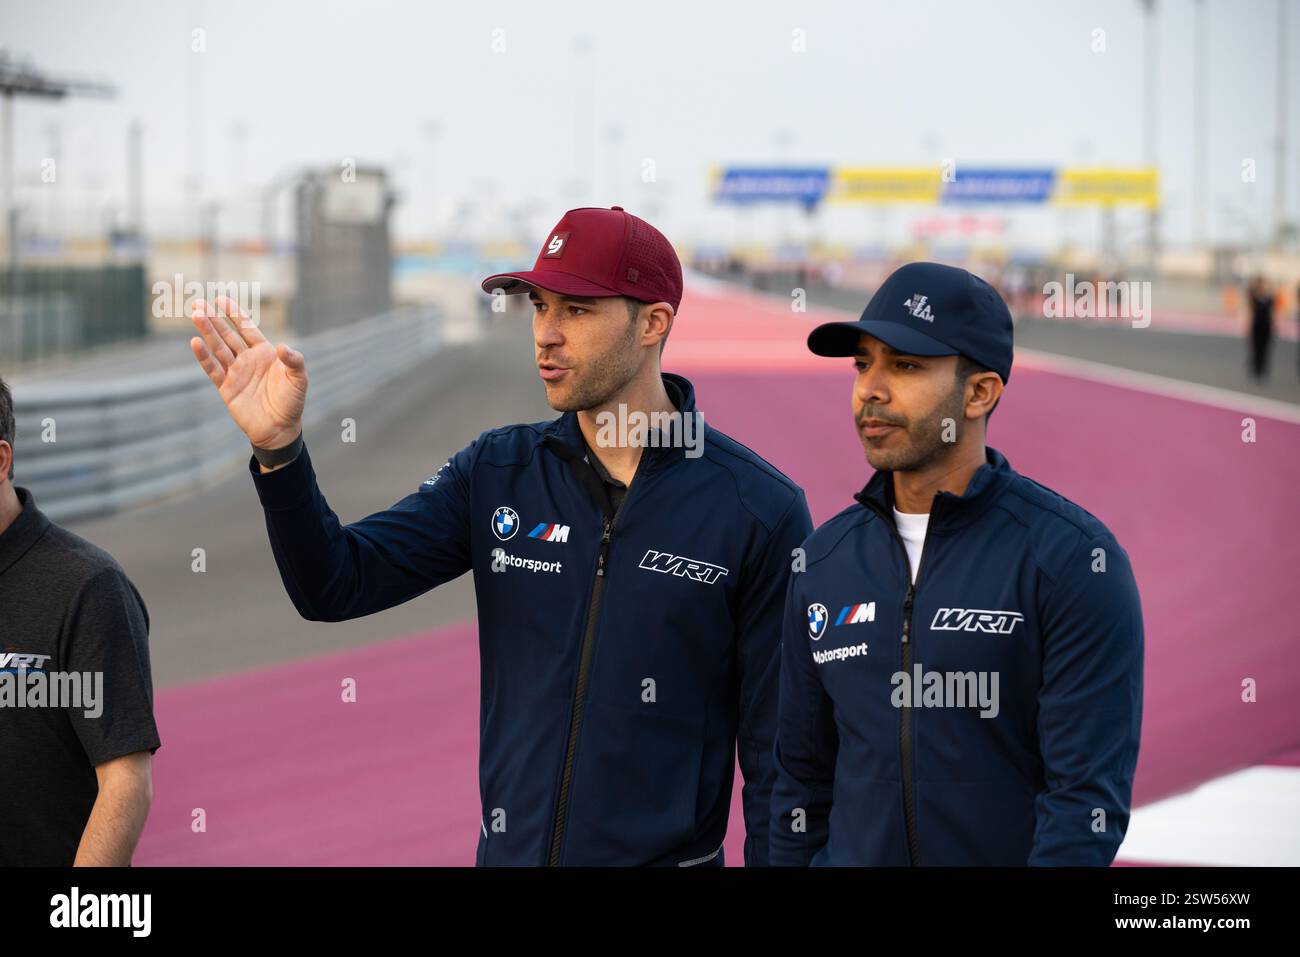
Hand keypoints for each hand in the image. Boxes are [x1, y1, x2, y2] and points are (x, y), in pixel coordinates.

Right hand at [189, 296, 306, 449]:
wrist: (280, 429)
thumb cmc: (292, 402)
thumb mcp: (298, 379)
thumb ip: (293, 361)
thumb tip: (282, 346)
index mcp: (264, 353)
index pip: (246, 328)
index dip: (234, 313)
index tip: (220, 298)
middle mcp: (247, 359)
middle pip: (227, 335)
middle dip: (214, 319)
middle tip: (198, 303)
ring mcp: (235, 372)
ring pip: (218, 348)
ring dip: (207, 332)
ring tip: (195, 315)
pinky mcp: (226, 387)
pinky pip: (213, 369)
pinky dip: (204, 357)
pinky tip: (195, 342)